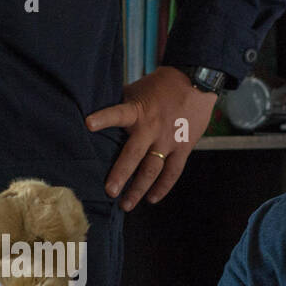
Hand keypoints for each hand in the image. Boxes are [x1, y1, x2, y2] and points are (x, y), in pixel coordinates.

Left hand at [85, 66, 216, 210]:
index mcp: (138, 111)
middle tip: (110, 191)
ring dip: (139, 188)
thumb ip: (121, 105)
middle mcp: (152, 128)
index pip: (117, 113)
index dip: (103, 118)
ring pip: (152, 169)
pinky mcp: (183, 148)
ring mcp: (169, 140)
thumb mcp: (137, 90)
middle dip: (121, 174)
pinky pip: (172, 172)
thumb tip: (94, 112)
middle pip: (134, 154)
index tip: (88, 124)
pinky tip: (151, 199)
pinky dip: (162, 187)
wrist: (196, 80)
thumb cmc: (161, 85)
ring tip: (126, 204)